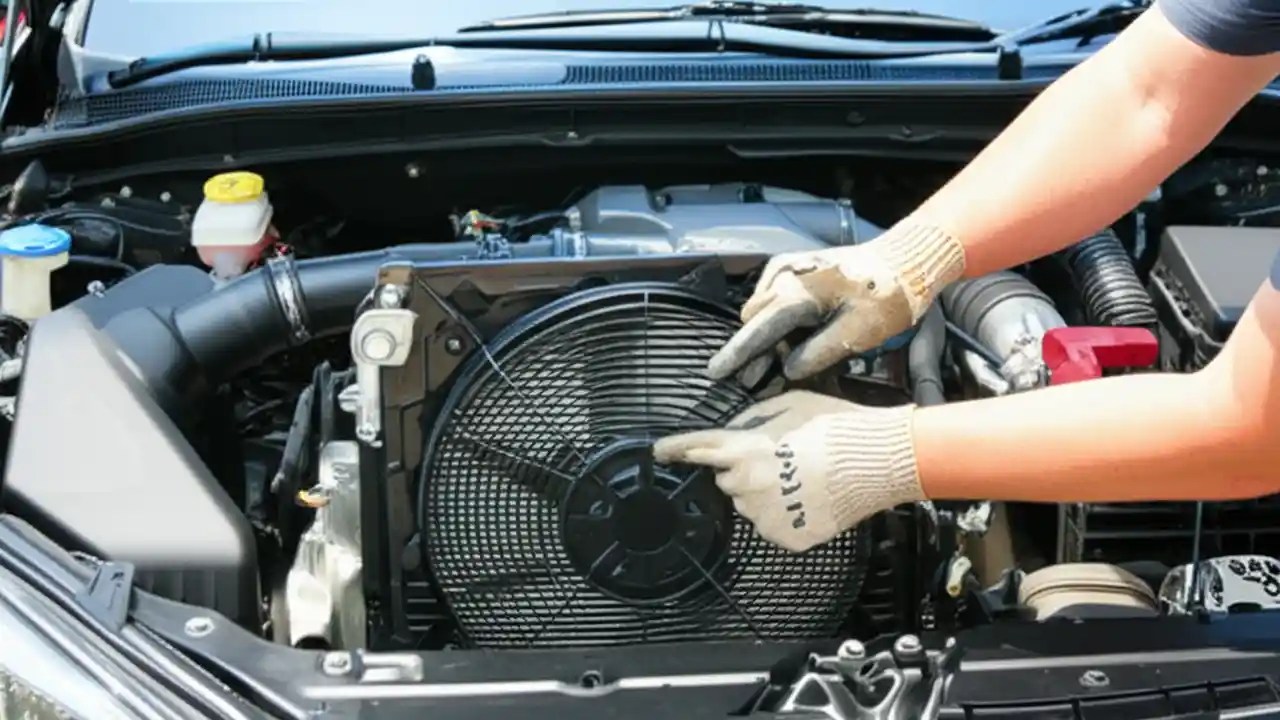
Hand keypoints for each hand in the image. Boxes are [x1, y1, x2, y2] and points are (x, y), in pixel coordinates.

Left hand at [654, 391, 924, 551]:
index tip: (659, 453)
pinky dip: (788, 516)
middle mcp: (746, 487)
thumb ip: (751, 420)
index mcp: (742, 450)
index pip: (697, 449)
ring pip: (752, 505)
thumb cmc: (834, 426)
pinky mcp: (787, 537)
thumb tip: (736, 432)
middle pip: (728, 480)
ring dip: (767, 494)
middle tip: (781, 459)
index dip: (676, 449)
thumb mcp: (787, 405)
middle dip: (744, 470)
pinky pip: (776, 526)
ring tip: (804, 478)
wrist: (877, 460)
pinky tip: (812, 499)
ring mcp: (766, 517)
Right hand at [707, 223, 964, 380]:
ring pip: (763, 311)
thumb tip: (788, 370)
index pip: (758, 329)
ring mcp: (788, 268)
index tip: (714, 373)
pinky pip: (775, 300)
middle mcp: (785, 276)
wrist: (906, 259)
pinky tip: (798, 339)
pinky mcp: (797, 268)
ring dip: (769, 338)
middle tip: (760, 381)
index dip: (737, 354)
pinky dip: (780, 322)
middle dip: (755, 351)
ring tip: (780, 367)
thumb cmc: (887, 296)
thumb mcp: (858, 332)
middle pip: (754, 321)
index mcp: (799, 293)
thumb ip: (818, 354)